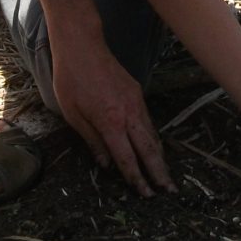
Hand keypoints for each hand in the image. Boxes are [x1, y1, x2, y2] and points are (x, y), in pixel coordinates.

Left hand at [52, 47, 174, 195]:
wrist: (82, 46)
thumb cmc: (71, 80)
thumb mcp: (73, 115)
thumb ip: (93, 141)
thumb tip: (106, 164)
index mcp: (110, 123)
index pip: (127, 158)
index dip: (137, 178)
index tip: (146, 194)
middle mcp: (128, 114)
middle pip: (149, 150)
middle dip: (159, 172)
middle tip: (170, 191)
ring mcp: (136, 102)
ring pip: (152, 135)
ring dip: (160, 156)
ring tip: (165, 174)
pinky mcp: (137, 93)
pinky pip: (148, 121)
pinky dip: (153, 138)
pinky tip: (153, 147)